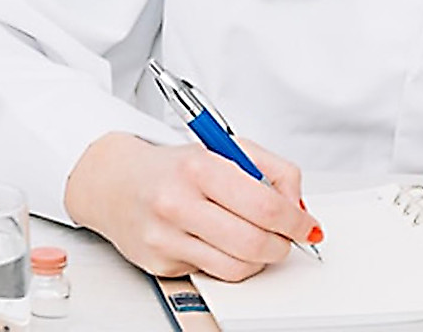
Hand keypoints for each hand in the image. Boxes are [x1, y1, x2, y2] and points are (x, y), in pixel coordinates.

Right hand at [63, 131, 320, 279]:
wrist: (116, 182)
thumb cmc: (173, 166)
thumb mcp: (223, 148)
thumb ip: (269, 169)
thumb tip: (298, 205)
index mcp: (198, 167)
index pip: (263, 204)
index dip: (294, 220)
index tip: (306, 224)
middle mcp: (178, 203)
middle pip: (253, 242)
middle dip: (282, 244)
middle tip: (287, 237)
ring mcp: (167, 238)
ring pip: (237, 267)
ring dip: (261, 259)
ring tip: (259, 241)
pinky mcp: (161, 265)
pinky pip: (214, 274)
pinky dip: (232, 264)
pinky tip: (225, 244)